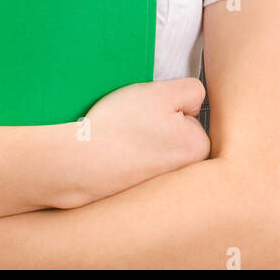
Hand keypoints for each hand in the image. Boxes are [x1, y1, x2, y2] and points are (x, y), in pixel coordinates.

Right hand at [74, 77, 210, 205]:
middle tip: (134, 124)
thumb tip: (193, 103)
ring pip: (154, 142)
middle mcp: (186, 171)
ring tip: (123, 137)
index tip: (150, 111)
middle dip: (157, 121)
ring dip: (140, 136)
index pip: (190, 107)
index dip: (168, 101)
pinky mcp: (139, 189)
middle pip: (175, 127)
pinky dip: (127, 152)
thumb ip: (191, 90)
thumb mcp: (164, 92)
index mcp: (198, 148)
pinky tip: (115, 152)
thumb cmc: (122, 126)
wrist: (81, 163)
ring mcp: (162, 182)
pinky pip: (136, 158)